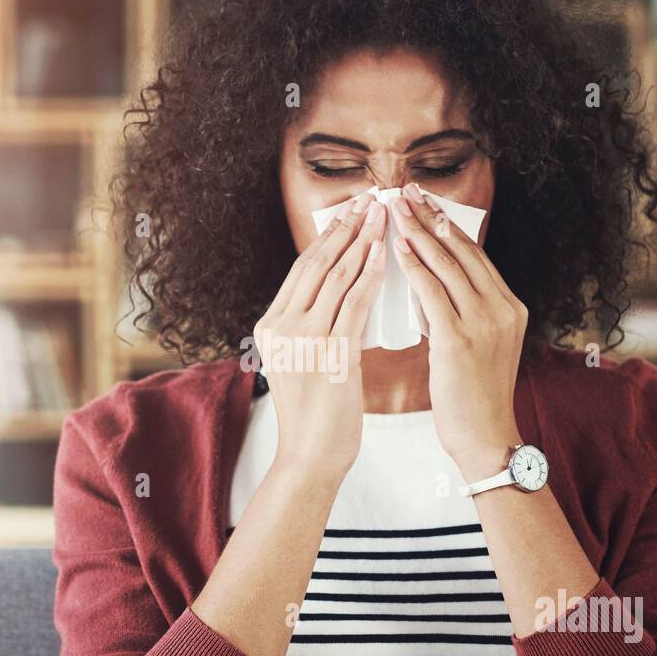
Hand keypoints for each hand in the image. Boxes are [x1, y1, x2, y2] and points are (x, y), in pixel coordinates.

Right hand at [253, 193, 386, 481]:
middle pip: (315, 263)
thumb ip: (313, 328)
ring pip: (335, 276)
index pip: (302, 269)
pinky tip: (385, 254)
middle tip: (369, 198)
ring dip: (362, 240)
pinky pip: (354, 303)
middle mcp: (281, 327)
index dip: (328, 236)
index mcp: (270, 326)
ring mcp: (303, 339)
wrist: (310, 457)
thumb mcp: (302, 363)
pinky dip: (370, 274)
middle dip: (345, 226)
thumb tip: (343, 293)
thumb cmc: (315, 416)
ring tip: (383, 214)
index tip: (350, 211)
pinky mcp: (330, 354)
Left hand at [388, 182, 526, 480]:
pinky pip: (433, 294)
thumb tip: (427, 284)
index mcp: (510, 307)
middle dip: (431, 218)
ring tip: (395, 209)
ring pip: (448, 266)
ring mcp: (485, 323)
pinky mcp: (461, 340)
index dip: (447, 225)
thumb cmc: (474, 396)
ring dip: (418, 233)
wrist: (486, 437)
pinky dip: (414, 268)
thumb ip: (460, 313)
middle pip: (463, 251)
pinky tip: (397, 249)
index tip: (424, 202)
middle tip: (405, 191)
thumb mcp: (478, 346)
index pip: (475, 255)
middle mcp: (503, 308)